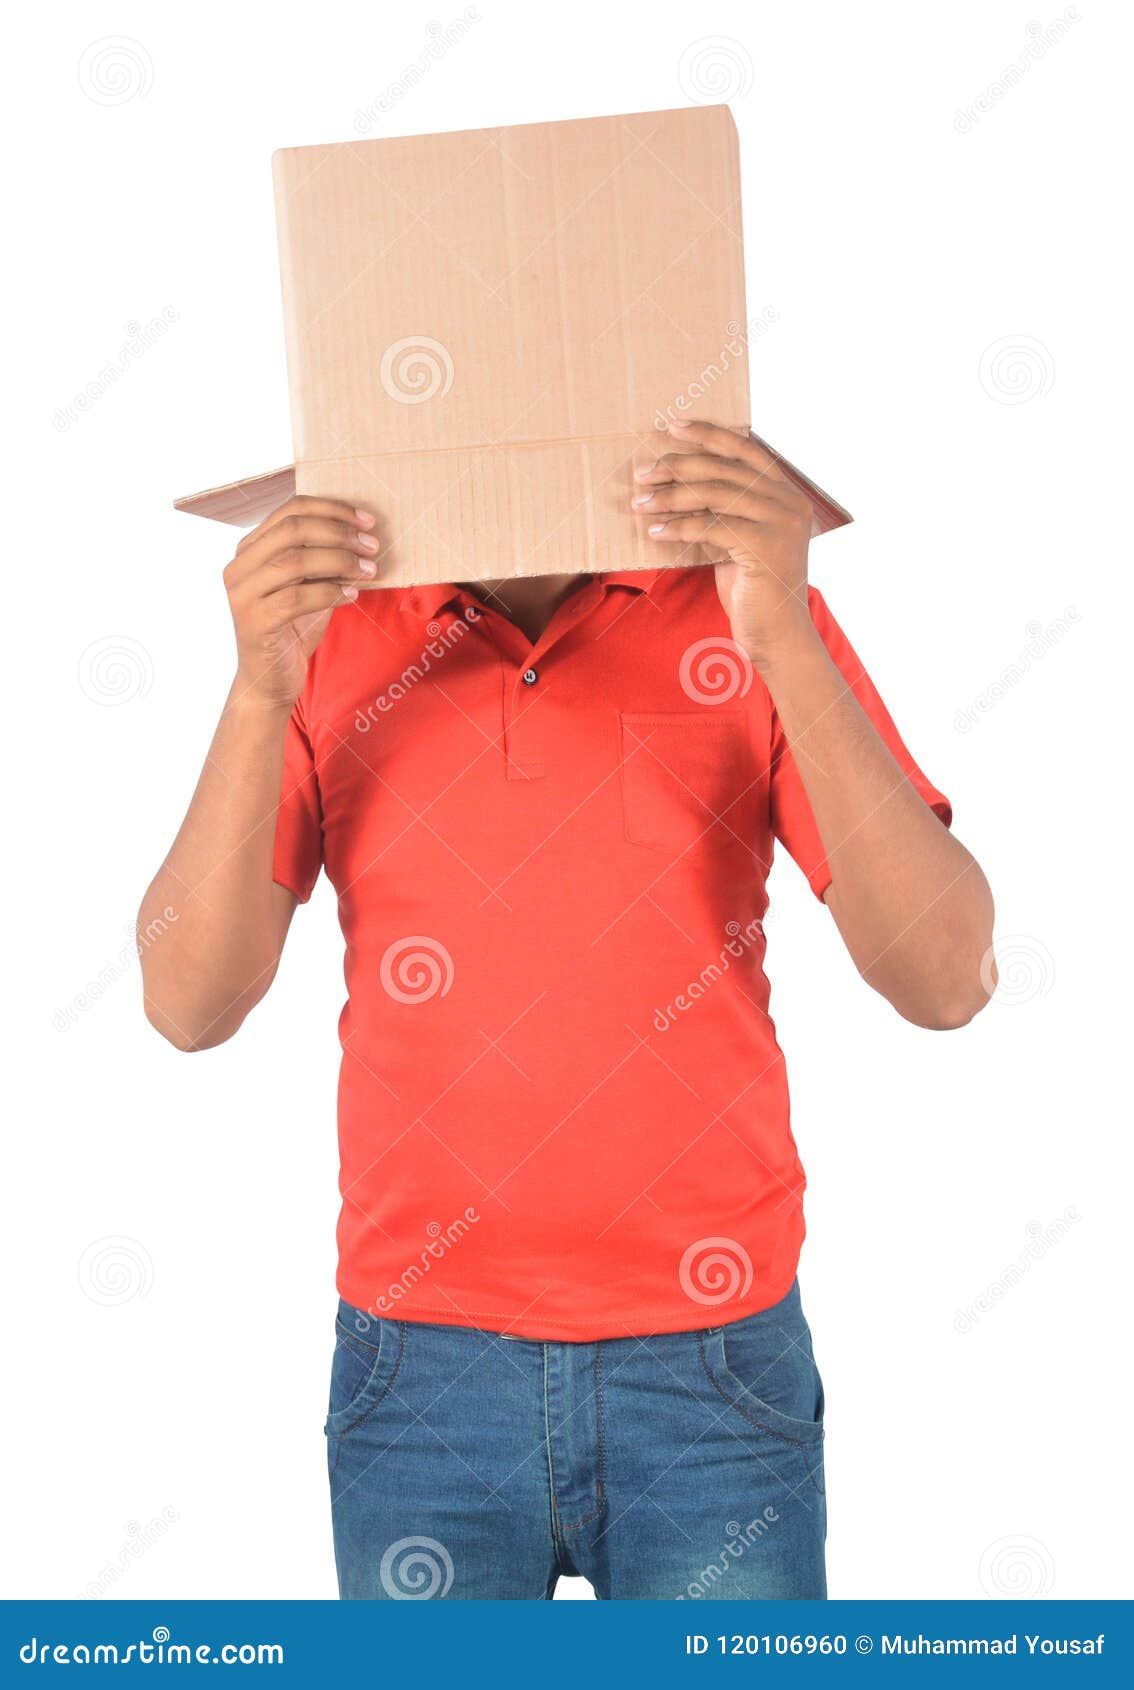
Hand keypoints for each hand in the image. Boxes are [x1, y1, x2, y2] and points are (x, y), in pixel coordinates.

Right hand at [223, 496, 378, 708]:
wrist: (270, 680)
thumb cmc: (293, 628)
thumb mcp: (308, 584)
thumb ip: (322, 557)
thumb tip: (362, 533)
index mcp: (250, 548)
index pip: (291, 509)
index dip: (333, 510)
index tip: (367, 521)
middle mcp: (239, 566)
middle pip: (293, 529)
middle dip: (339, 533)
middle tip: (372, 547)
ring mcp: (242, 594)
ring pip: (295, 561)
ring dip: (340, 562)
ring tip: (368, 571)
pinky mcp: (254, 622)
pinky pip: (296, 598)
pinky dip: (329, 593)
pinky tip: (352, 595)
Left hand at [631, 419, 816, 669]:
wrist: (776, 634)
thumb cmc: (753, 589)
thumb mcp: (740, 539)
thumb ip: (727, 509)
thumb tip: (683, 483)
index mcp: (787, 493)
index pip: (746, 449)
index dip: (709, 434)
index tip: (673, 426)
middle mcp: (788, 502)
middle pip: (724, 468)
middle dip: (678, 465)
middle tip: (643, 472)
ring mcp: (780, 523)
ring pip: (714, 494)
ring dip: (670, 496)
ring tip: (640, 502)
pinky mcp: (764, 546)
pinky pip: (711, 526)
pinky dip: (679, 527)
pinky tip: (656, 531)